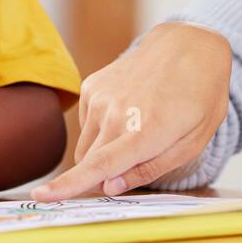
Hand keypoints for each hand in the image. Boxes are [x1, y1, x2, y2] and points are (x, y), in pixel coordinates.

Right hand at [31, 22, 231, 199]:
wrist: (189, 45)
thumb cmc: (199, 98)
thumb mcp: (192, 143)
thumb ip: (149, 169)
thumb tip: (109, 187)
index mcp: (147, 130)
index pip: (100, 165)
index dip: (68, 185)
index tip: (41, 197)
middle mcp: (117, 112)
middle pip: (89, 164)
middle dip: (102, 177)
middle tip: (133, 166)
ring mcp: (100, 96)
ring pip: (86, 148)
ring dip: (103, 152)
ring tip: (139, 130)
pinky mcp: (91, 86)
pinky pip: (86, 125)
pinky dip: (102, 130)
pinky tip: (129, 112)